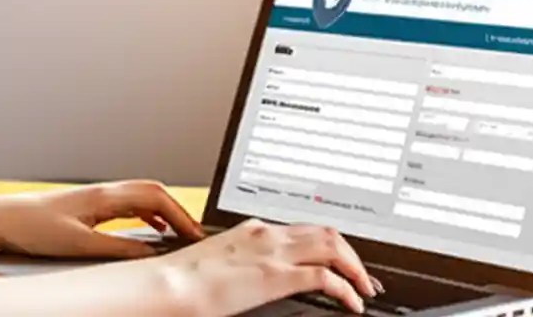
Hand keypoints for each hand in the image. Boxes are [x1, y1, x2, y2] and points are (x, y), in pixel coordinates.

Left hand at [0, 180, 206, 258]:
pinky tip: (149, 229)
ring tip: (179, 233)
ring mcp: (95, 197)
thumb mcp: (80, 245)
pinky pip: (127, 205)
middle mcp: (102, 191)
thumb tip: (149, 253)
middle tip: (194, 233)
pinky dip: (146, 215)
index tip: (196, 233)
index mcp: (104, 196)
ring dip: (164, 211)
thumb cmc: (32, 228)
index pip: (156, 196)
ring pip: (141, 197)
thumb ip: (118, 249)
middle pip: (153, 192)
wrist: (0, 218)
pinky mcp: (87, 206)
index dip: (182, 214)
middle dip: (179, 210)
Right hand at [157, 218, 379, 314]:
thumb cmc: (183, 280)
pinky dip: (347, 290)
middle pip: (326, 232)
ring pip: (333, 246)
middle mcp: (267, 234)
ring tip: (363, 289)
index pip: (303, 229)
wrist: (169, 285)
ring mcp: (273, 253)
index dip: (330, 245)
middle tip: (363, 277)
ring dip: (356, 267)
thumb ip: (243, 263)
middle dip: (352, 254)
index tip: (341, 262)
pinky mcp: (276, 276)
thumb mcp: (220, 263)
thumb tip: (249, 278)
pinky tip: (351, 304)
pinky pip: (327, 277)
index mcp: (253, 230)